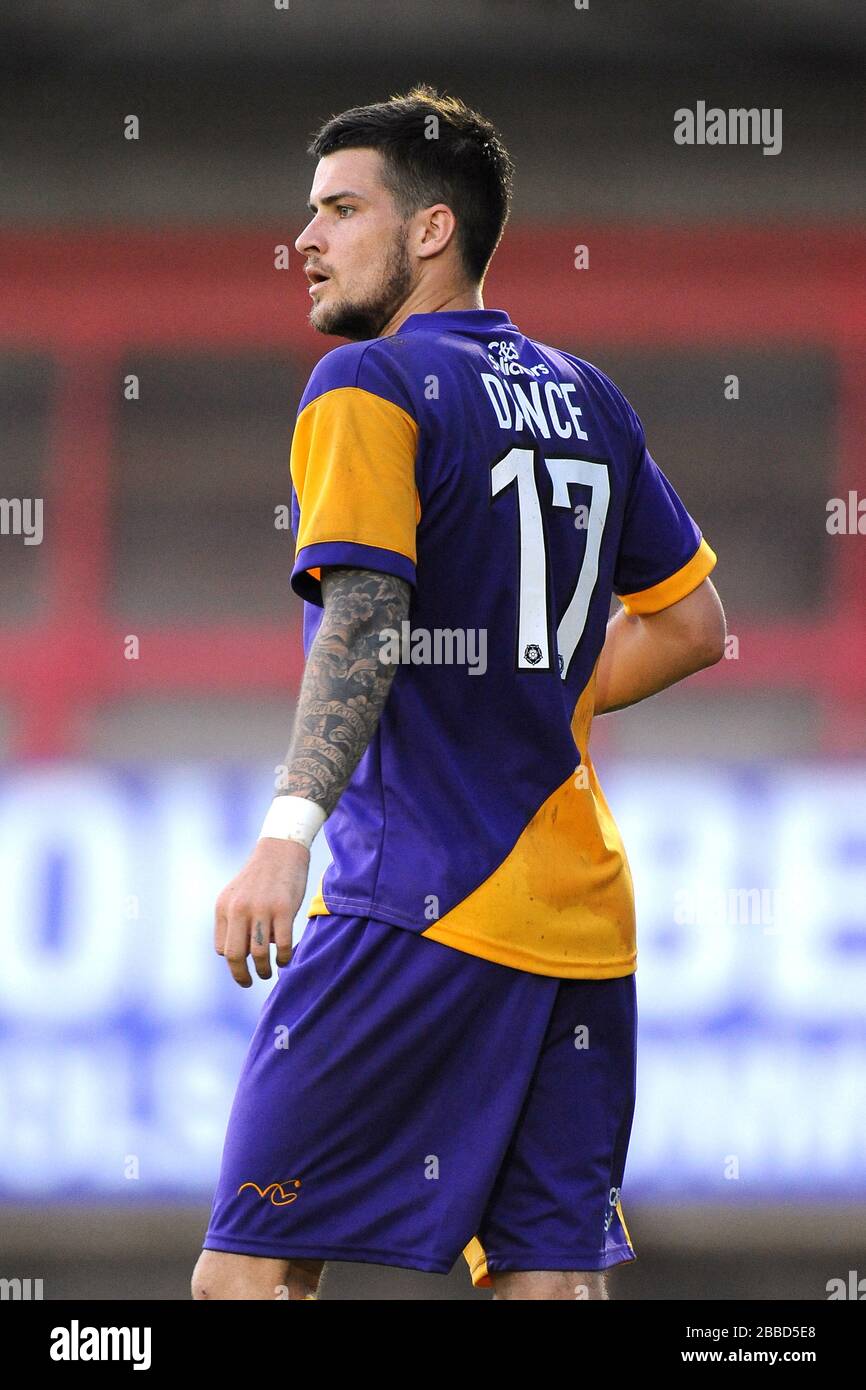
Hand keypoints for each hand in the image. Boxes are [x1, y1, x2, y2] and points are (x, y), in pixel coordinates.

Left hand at [214, 837, 310, 986]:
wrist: (281, 851)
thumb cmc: (260, 878)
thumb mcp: (236, 896)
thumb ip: (232, 922)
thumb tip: (235, 956)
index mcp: (223, 907)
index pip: (222, 948)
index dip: (234, 961)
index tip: (244, 964)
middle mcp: (239, 909)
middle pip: (235, 955)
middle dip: (241, 975)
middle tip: (249, 982)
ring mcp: (262, 908)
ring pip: (259, 953)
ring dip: (264, 970)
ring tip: (269, 973)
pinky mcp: (284, 909)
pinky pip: (282, 944)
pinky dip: (283, 958)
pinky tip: (285, 960)